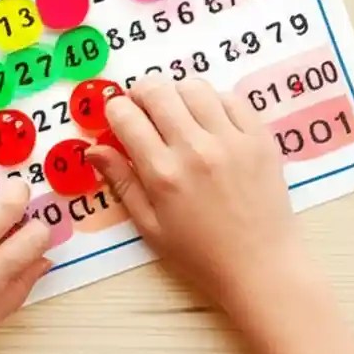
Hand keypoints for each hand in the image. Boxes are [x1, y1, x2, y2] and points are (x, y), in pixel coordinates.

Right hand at [86, 76, 299, 312]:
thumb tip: (93, 150)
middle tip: (143, 108)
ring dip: (177, 93)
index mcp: (162, 173)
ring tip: (177, 113)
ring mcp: (231, 140)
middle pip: (157, 90)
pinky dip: (214, 101)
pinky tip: (209, 121)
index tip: (118, 118)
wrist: (260, 267)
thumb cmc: (199, 254)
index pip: (125, 115)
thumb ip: (121, 182)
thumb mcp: (149, 226)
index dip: (114, 110)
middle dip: (141, 92)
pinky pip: (231, 98)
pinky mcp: (259, 138)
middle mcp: (195, 149)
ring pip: (194, 86)